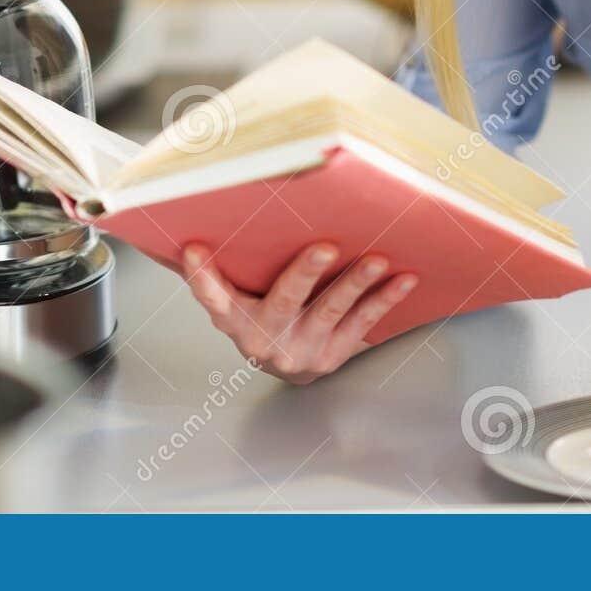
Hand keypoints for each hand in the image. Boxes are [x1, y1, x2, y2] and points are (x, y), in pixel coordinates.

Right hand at [180, 241, 419, 384]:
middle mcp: (265, 338)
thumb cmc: (256, 314)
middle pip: (284, 301)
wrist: (284, 367)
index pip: (211, 297)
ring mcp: (302, 349)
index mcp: (233, 319)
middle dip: (305, 274)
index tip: (195, 248)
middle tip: (325, 247)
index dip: (201, 276)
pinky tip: (404, 279)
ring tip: (377, 260)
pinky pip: (362, 324)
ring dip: (356, 283)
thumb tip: (186, 223)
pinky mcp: (333, 356)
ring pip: (331, 311)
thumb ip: (216, 268)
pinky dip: (385, 300)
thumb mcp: (233, 296)